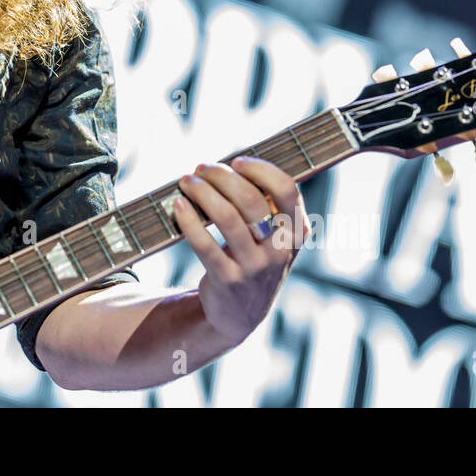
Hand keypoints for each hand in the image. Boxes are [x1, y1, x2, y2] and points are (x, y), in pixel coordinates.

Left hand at [171, 155, 309, 344]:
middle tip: (201, 167)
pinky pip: (205, 244)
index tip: (237, 161)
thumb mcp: (273, 237)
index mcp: (297, 232)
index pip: (286, 190)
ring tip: (187, 181)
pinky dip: (188, 220)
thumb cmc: (253, 258)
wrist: (240, 314)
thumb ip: (265, 205)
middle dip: (221, 176)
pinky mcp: (228, 280)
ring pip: (227, 217)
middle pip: (251, 199)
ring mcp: (255, 267)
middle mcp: (281, 250)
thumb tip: (229, 165)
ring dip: (202, 192)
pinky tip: (178, 206)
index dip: (260, 170)